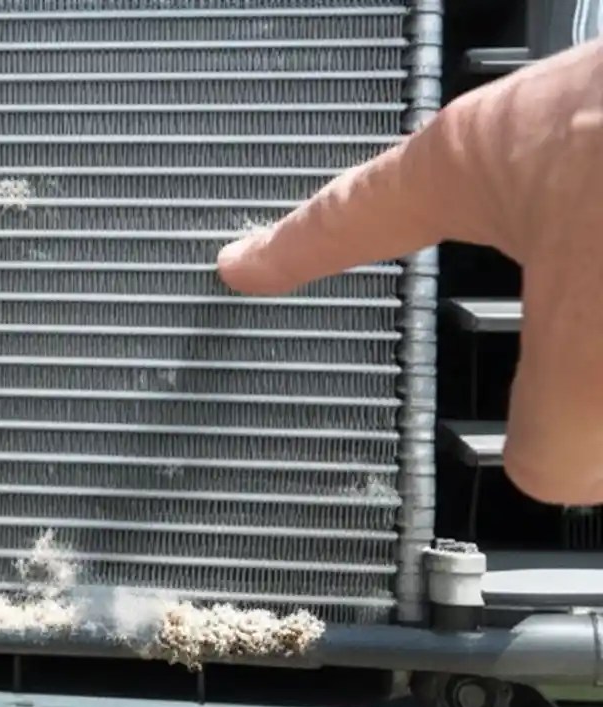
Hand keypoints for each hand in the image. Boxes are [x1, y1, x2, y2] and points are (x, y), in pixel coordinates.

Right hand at [217, 39, 602, 505]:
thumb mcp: (594, 363)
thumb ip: (551, 441)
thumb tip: (563, 464)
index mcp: (483, 156)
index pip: (349, 216)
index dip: (290, 250)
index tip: (240, 264)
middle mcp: (567, 141)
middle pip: (531, 282)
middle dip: (576, 361)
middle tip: (595, 400)